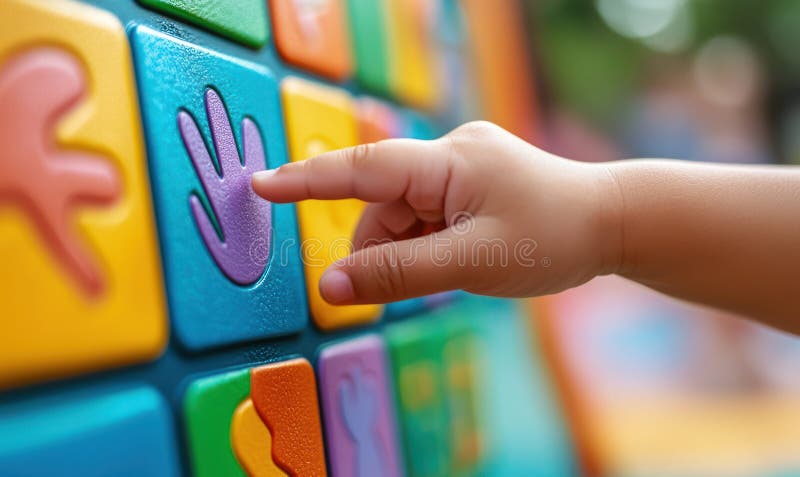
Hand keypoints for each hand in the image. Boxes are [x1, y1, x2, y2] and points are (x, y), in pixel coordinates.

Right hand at [252, 121, 621, 304]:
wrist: (611, 221)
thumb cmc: (551, 238)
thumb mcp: (471, 264)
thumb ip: (397, 275)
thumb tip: (330, 286)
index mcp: (449, 161)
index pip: (363, 167)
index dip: (307, 180)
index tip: (259, 185)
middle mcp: (450, 153)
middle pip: (384, 205)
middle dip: (384, 248)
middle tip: (416, 283)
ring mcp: (462, 165)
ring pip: (403, 214)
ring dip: (409, 249)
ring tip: (456, 269)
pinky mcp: (471, 180)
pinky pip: (426, 214)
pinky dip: (428, 242)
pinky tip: (461, 256)